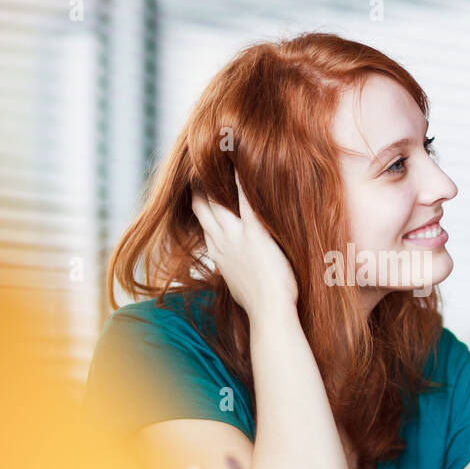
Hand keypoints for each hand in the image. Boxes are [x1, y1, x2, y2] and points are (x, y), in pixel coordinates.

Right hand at [190, 171, 296, 318]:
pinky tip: (238, 160)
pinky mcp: (254, 234)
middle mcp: (222, 242)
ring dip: (215, 179)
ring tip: (216, 155)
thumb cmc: (262, 305)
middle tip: (200, 166)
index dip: (201, 208)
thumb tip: (240, 274)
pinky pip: (245, 200)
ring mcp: (236, 237)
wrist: (269, 313)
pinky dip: (241, 179)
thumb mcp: (241, 287)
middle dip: (200, 187)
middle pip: (203, 208)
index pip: (204, 225)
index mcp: (219, 255)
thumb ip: (237, 272)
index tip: (200, 192)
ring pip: (217, 201)